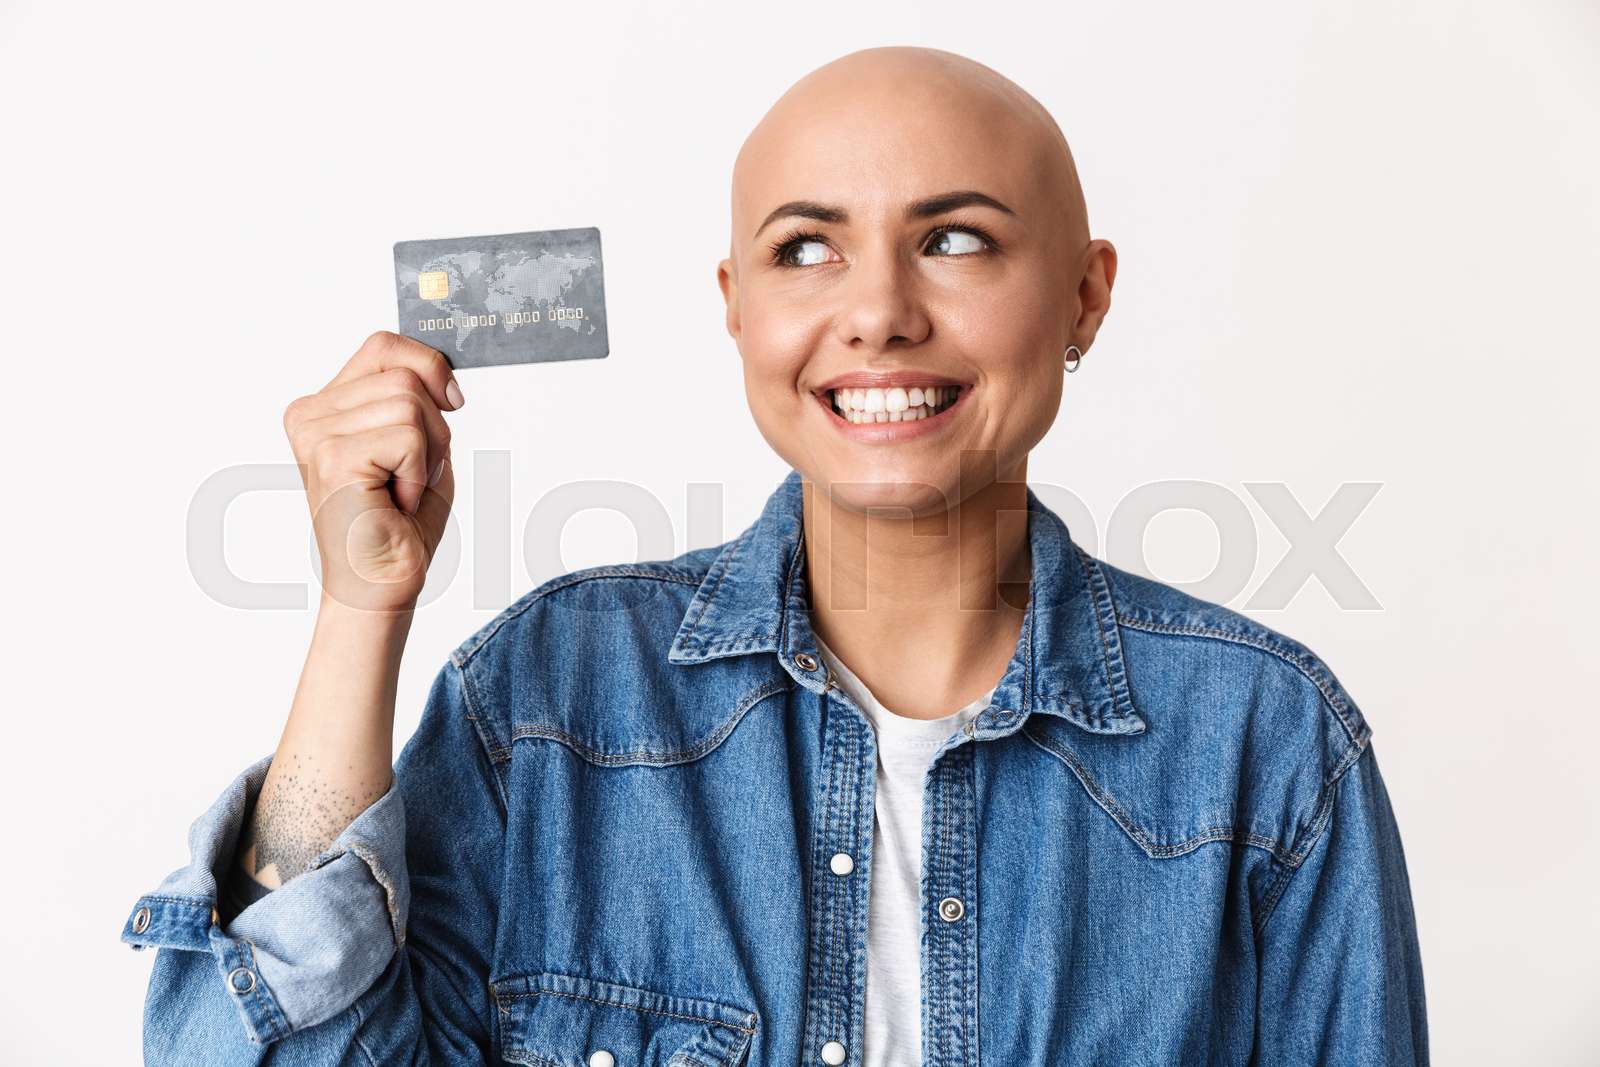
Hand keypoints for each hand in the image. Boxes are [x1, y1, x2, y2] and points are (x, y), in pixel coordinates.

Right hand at [283, 330, 462, 611]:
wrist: (380, 587)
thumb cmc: (399, 526)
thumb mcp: (419, 446)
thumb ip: (417, 400)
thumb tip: (440, 368)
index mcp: (325, 406)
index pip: (383, 346)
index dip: (430, 365)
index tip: (453, 402)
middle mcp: (309, 414)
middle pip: (404, 372)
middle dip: (434, 426)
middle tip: (413, 475)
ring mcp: (315, 433)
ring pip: (410, 401)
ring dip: (428, 453)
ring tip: (401, 491)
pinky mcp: (332, 456)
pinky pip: (409, 436)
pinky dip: (420, 473)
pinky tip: (396, 503)